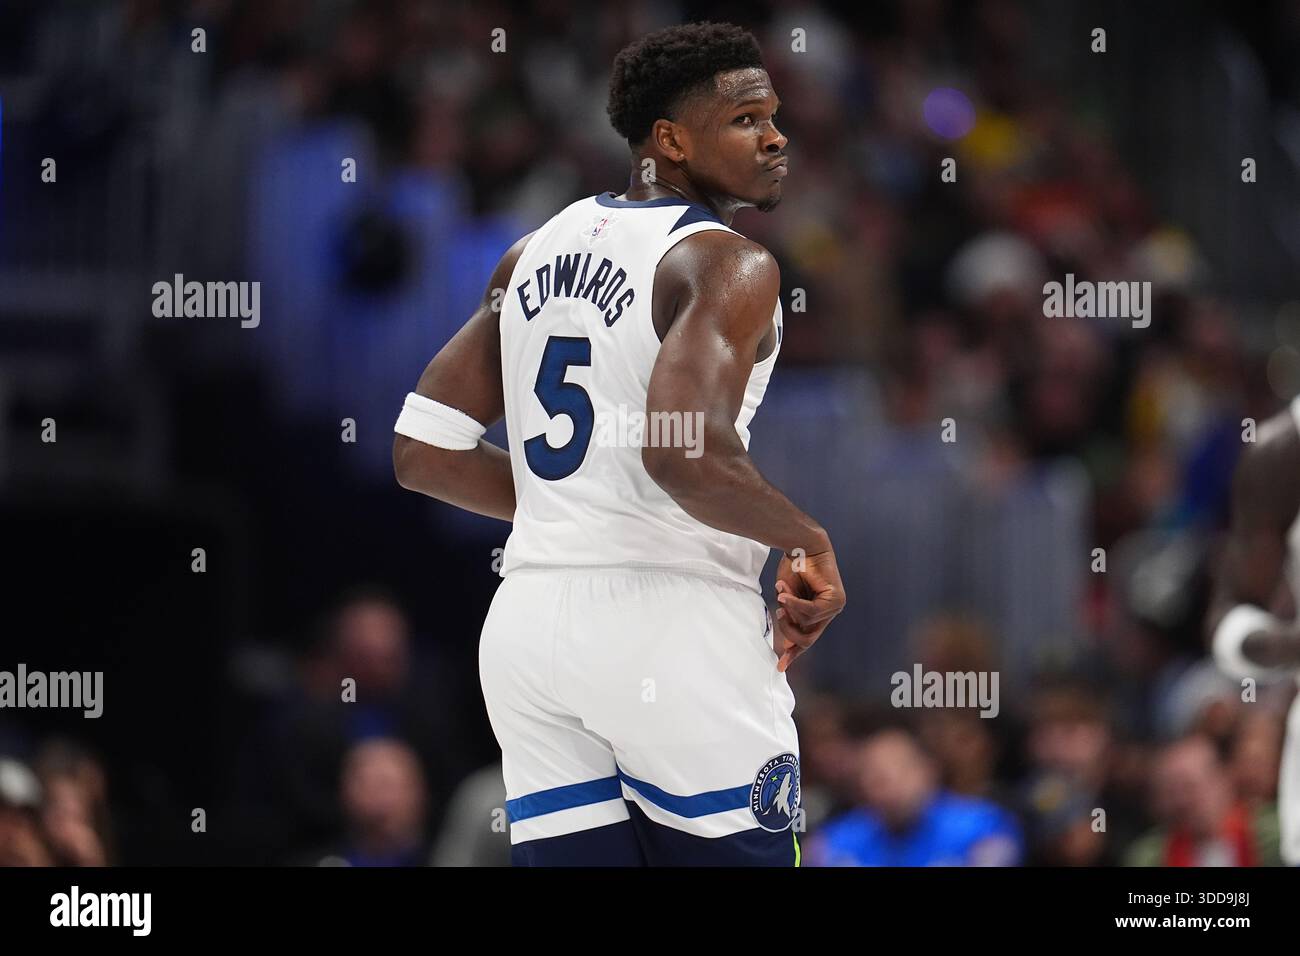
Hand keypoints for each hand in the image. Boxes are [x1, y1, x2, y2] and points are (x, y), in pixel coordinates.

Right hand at [772, 546, 845, 671]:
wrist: (802, 546)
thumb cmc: (794, 568)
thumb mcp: (787, 599)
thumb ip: (789, 619)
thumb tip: (784, 644)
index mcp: (818, 615)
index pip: (807, 640)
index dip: (793, 654)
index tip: (780, 666)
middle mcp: (829, 613)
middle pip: (807, 640)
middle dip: (788, 630)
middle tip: (777, 612)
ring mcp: (835, 608)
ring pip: (806, 624)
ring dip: (789, 609)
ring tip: (781, 591)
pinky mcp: (836, 600)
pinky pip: (811, 612)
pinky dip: (795, 604)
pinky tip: (784, 594)